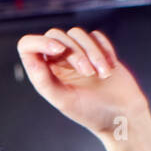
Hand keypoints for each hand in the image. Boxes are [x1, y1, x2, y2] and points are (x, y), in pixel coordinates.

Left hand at [16, 27, 149, 138]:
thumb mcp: (64, 100)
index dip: (39, 42)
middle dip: (74, 52)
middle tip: (88, 73)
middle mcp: (58, 62)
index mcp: (45, 74)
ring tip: (103, 73)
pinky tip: (110, 68)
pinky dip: (104, 49)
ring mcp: (78, 54)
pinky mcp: (97, 50)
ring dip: (93, 52)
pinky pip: (96, 36)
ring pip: (77, 34)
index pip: (28, 47)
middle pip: (56, 35)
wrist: (123, 116)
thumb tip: (34, 59)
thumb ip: (44, 81)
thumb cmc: (93, 113)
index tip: (59, 50)